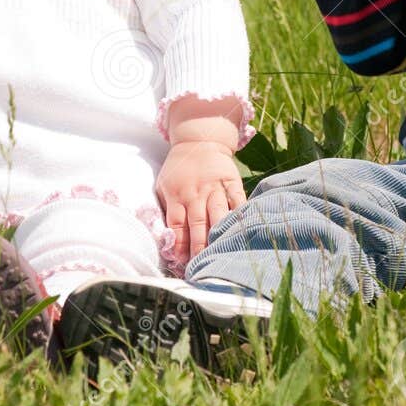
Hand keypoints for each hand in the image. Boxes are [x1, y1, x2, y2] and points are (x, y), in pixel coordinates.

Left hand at [156, 140, 245, 266]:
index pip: (177, 225)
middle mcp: (196, 192)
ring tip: (220, 252)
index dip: (180, 245)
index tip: (182, 262)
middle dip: (199, 246)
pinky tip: (241, 229)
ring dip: (218, 234)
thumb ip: (166, 209)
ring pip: (217, 214)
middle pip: (197, 223)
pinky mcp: (232, 181)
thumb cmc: (179, 169)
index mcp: (177, 195)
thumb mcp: (163, 185)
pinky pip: (237, 200)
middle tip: (201, 265)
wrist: (199, 140)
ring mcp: (215, 187)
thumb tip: (168, 239)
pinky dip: (239, 214)